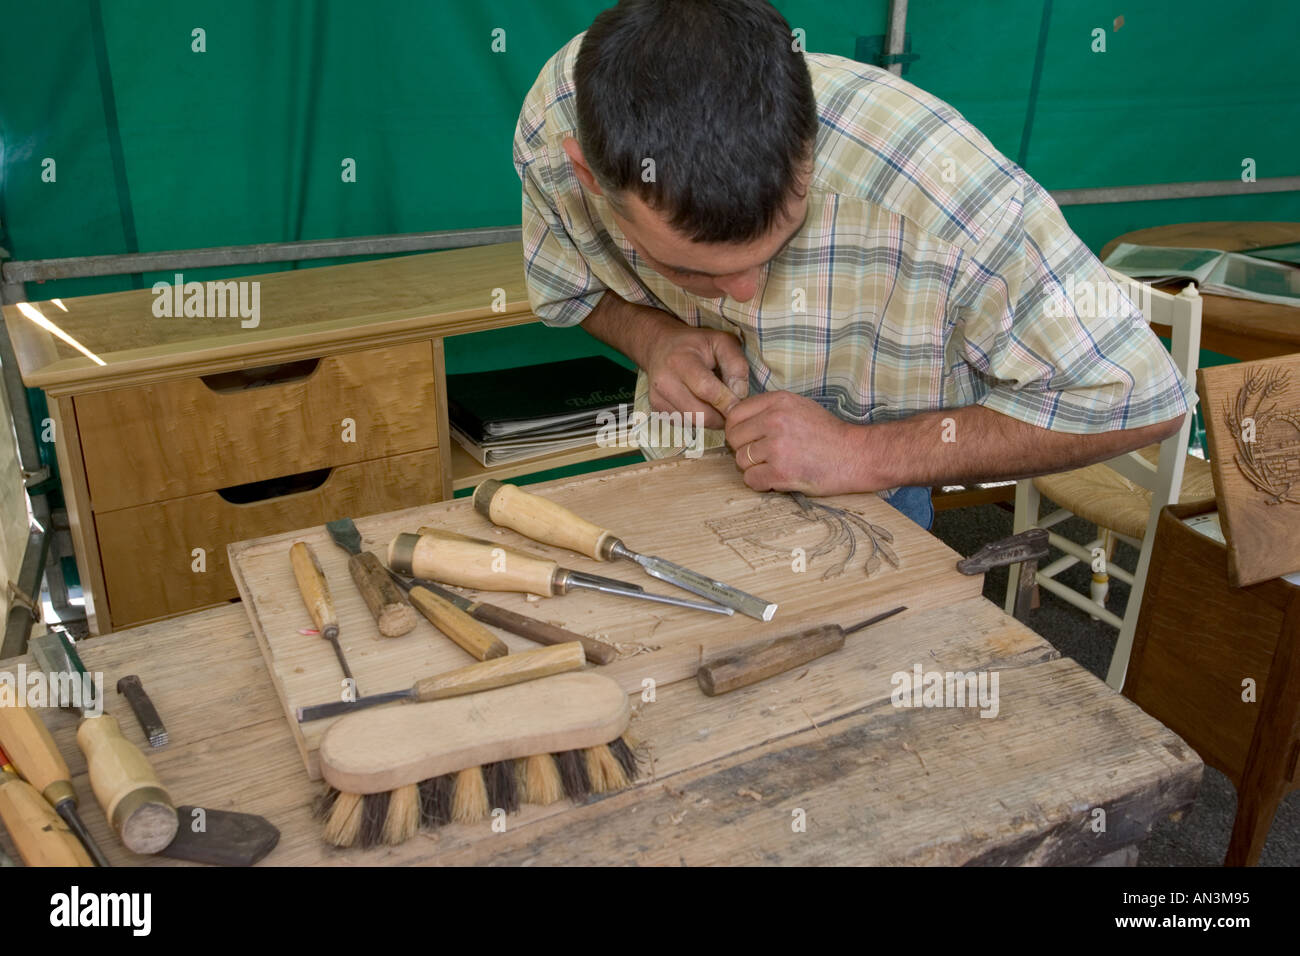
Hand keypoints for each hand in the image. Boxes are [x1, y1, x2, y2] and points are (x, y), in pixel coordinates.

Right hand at [643, 325, 749, 429]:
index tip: (740, 403)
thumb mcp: (721, 341)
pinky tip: (700, 403)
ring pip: (693, 423)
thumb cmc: (695, 344)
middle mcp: (664, 381)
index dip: (727, 401)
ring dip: (711, 419)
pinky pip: (684, 424)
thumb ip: (736, 364)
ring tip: (716, 402)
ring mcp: (657, 398)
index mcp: (680, 360)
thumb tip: (739, 394)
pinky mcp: (656, 410)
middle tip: (733, 408)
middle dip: (722, 416)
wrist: (659, 346)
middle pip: (700, 414)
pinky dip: (698, 419)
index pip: (706, 389)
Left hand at [725, 391, 873, 494]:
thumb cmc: (828, 434)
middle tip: (763, 456)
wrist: (856, 456)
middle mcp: (775, 420)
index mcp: (779, 401)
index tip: (747, 438)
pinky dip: (761, 483)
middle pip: (734, 438)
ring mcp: (777, 447)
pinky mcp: (781, 472)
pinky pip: (751, 480)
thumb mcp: (800, 407)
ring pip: (741, 461)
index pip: (735, 414)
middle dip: (744, 449)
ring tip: (775, 466)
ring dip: (754, 468)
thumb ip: (770, 410)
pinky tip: (777, 479)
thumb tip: (738, 420)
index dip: (737, 429)